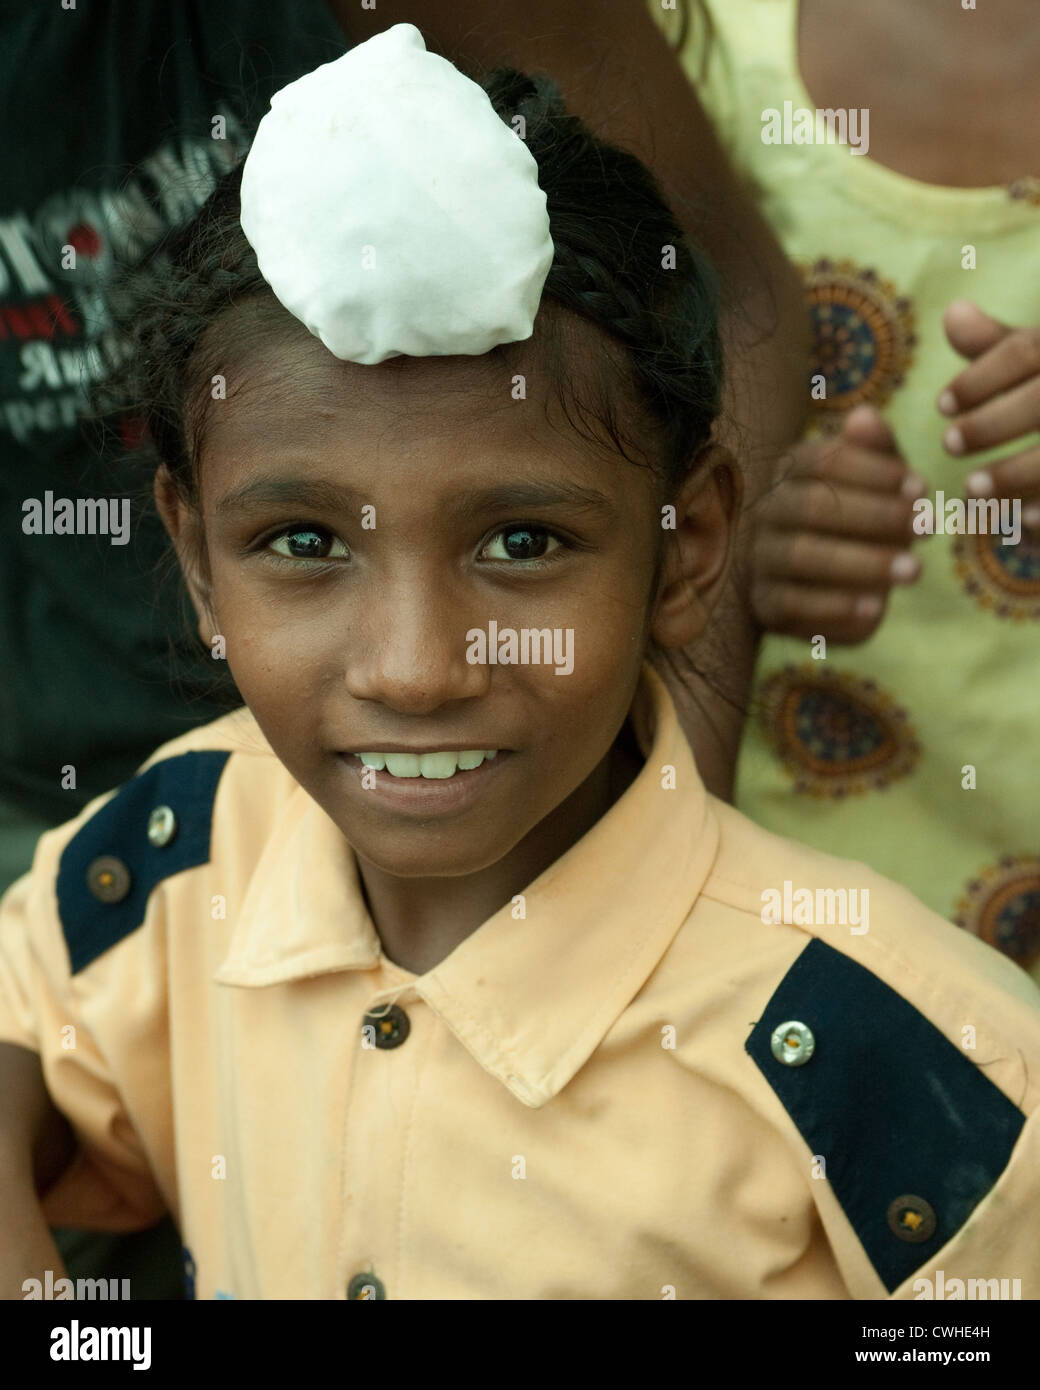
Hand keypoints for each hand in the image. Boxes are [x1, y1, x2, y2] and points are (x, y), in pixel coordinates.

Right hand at [750, 404, 926, 643]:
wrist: (830, 587)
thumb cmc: (862, 522)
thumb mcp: (878, 483)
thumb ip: (876, 450)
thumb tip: (865, 416)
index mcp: (790, 472)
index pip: (821, 461)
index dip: (873, 472)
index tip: (922, 488)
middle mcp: (767, 511)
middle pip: (811, 505)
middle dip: (875, 516)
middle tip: (929, 528)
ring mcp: (760, 558)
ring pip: (801, 555)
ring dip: (863, 563)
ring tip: (914, 571)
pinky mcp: (764, 604)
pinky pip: (792, 603)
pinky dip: (835, 606)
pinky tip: (877, 606)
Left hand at [938, 300, 1039, 531]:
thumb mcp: (1037, 367)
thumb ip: (996, 346)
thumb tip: (953, 312)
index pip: (1027, 349)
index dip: (981, 377)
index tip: (940, 406)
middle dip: (992, 424)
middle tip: (947, 445)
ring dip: (1014, 474)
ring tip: (970, 489)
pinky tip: (1017, 522)